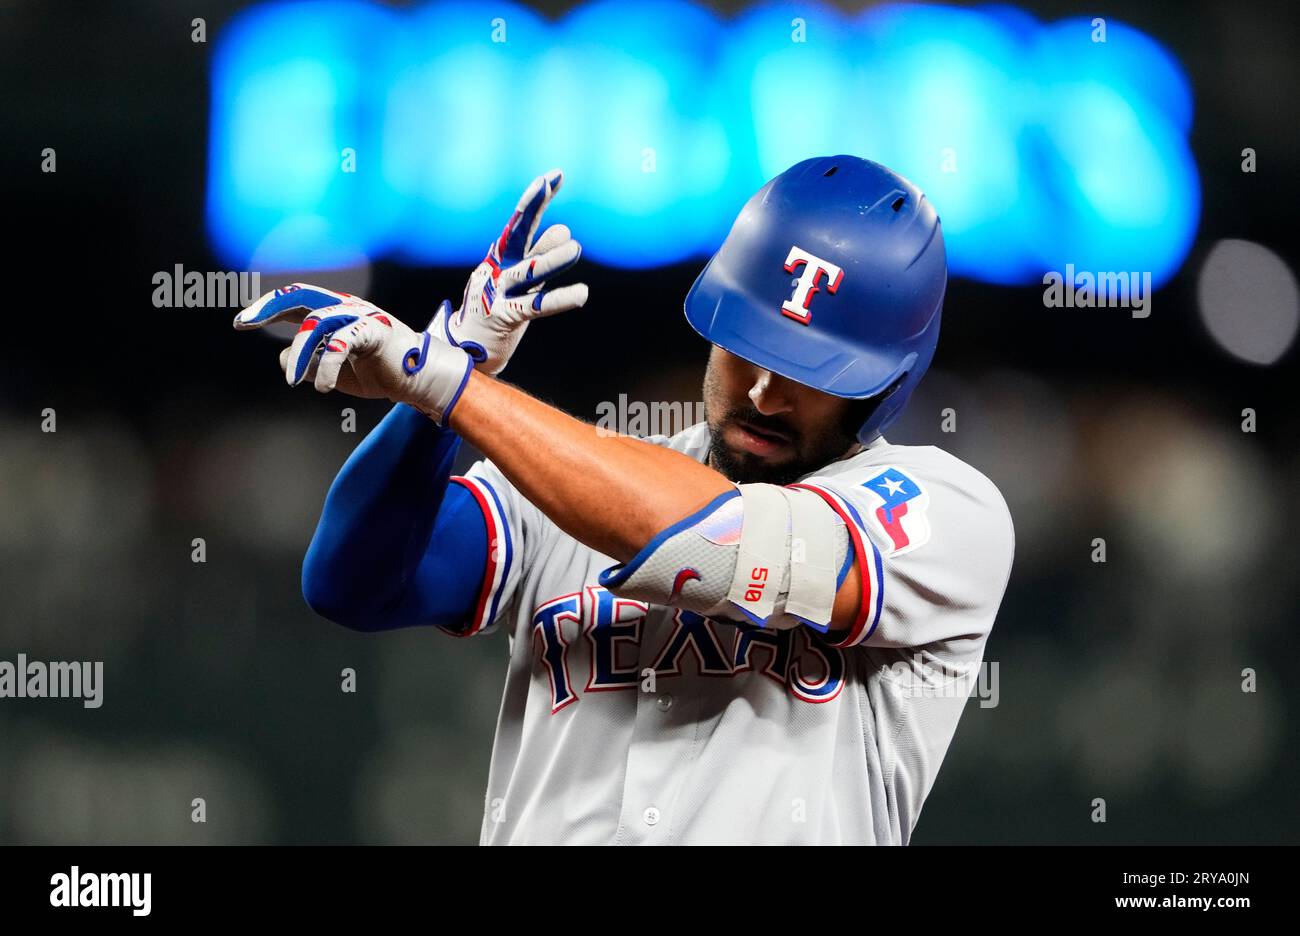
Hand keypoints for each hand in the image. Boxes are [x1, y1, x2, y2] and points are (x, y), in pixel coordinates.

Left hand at [233, 284, 472, 423]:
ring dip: (299, 353)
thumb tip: (284, 361)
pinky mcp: (375, 330)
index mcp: (335, 313)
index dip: (267, 310)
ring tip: (293, 379)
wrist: (421, 380)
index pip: (295, 303)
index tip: (242, 323)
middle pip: (301, 297)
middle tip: (245, 323)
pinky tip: (325, 387)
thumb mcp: (335, 371)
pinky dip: (328, 367)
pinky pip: (341, 344)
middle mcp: (346, 307)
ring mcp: (361, 316)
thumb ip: (310, 362)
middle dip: (269, 308)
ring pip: (316, 324)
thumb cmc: (381, 373)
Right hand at [435, 169, 588, 374]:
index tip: (555, 175)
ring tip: (576, 247)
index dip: (536, 199)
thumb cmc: (495, 311)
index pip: (520, 222)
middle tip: (548, 182)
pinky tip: (582, 294)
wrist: (465, 350)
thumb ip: (541, 256)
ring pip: (527, 272)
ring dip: (551, 260)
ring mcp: (497, 293)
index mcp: (500, 258)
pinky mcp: (504, 318)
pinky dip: (559, 300)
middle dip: (531, 207)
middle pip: (515, 234)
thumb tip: (565, 229)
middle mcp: (497, 270)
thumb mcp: (520, 281)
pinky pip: (535, 307)